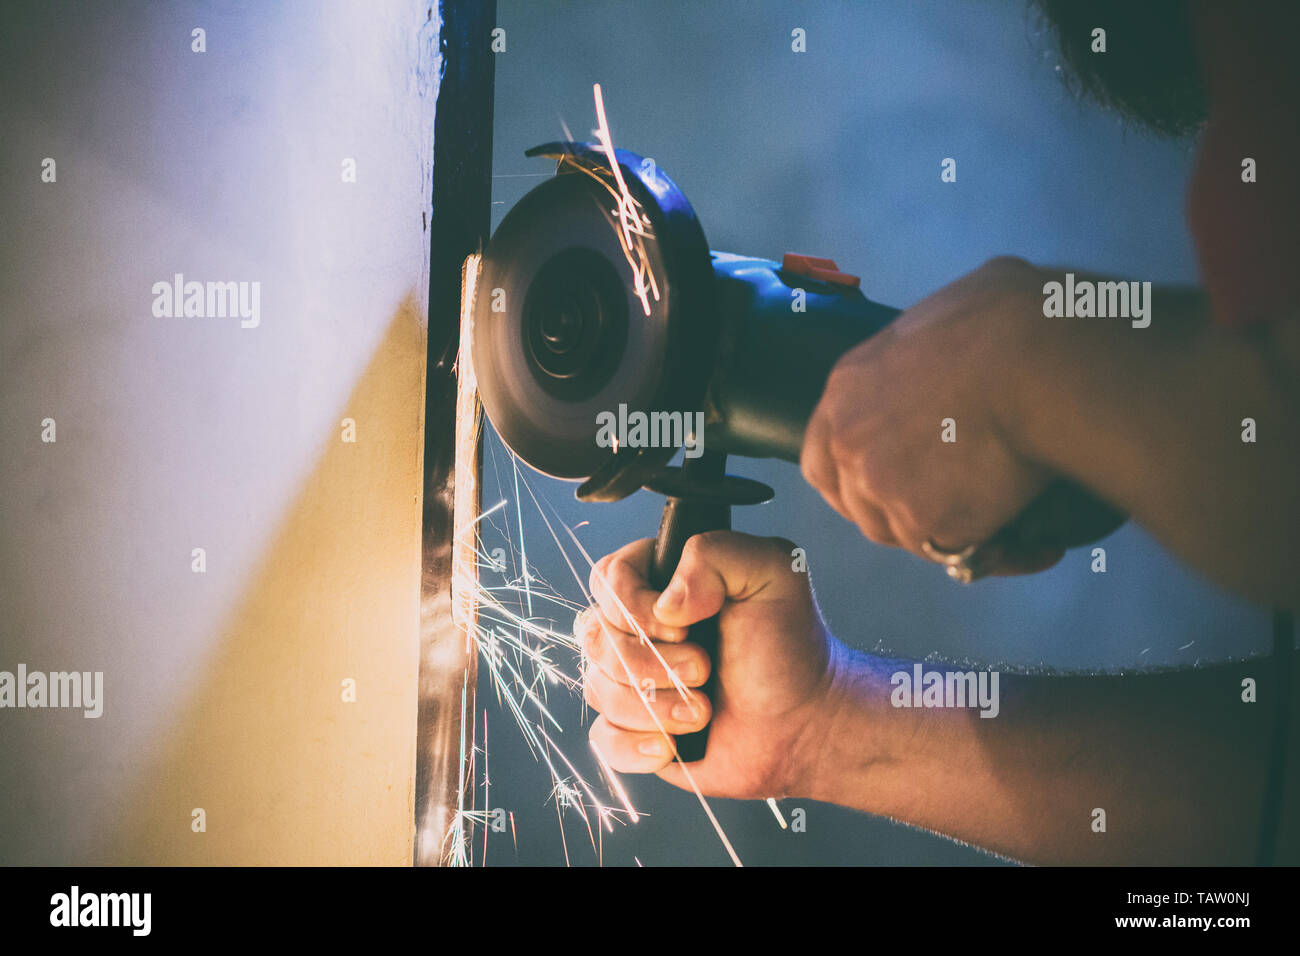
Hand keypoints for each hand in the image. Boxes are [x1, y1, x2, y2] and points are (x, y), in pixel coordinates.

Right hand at [580, 531, 840, 798]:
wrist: (807, 724)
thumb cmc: (791, 647)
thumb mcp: (773, 572)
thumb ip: (716, 553)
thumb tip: (665, 602)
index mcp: (662, 581)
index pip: (608, 578)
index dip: (636, 607)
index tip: (687, 626)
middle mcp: (639, 627)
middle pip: (597, 637)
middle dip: (655, 664)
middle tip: (706, 670)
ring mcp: (632, 679)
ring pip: (598, 688)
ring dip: (656, 706)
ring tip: (704, 710)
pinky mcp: (633, 729)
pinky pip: (602, 737)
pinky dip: (636, 744)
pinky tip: (672, 745)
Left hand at [801, 256, 1064, 574]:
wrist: (1040, 362)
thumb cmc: (1012, 322)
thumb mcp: (952, 310)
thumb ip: (932, 346)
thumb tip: (961, 337)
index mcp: (849, 387)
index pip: (823, 456)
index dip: (855, 481)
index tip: (891, 489)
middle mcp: (850, 442)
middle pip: (859, 506)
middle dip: (902, 517)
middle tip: (956, 511)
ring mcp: (881, 488)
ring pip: (906, 537)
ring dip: (949, 535)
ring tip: (1008, 526)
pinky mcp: (924, 524)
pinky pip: (960, 555)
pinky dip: (1001, 554)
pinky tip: (1039, 545)